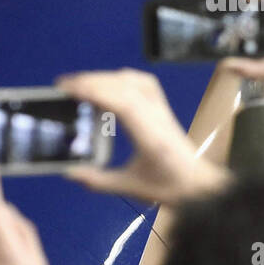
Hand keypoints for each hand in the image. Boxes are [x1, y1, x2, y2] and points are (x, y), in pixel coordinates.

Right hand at [56, 69, 228, 204]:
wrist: (200, 183)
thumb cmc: (169, 186)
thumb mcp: (131, 187)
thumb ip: (99, 181)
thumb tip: (70, 172)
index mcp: (150, 135)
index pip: (123, 103)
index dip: (96, 91)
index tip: (70, 89)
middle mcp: (157, 116)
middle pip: (125, 86)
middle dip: (92, 81)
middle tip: (63, 86)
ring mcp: (162, 109)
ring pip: (134, 80)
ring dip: (106, 77)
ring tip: (81, 84)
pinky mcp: (163, 107)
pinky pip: (143, 82)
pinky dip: (122, 77)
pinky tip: (108, 83)